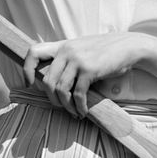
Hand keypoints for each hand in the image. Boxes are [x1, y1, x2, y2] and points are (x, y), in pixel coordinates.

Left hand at [22, 33, 147, 117]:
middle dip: (52, 99)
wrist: (129, 46)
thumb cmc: (107, 50)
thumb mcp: (83, 48)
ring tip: (74, 112)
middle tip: (60, 107)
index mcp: (63, 45)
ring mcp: (78, 60)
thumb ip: (69, 57)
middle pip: (47, 81)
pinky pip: (78, 94)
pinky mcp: (89, 70)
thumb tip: (55, 80)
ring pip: (61, 90)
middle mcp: (67, 51)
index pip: (34, 52)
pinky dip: (79, 106)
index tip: (29, 83)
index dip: (27, 69)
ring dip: (66, 106)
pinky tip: (83, 111)